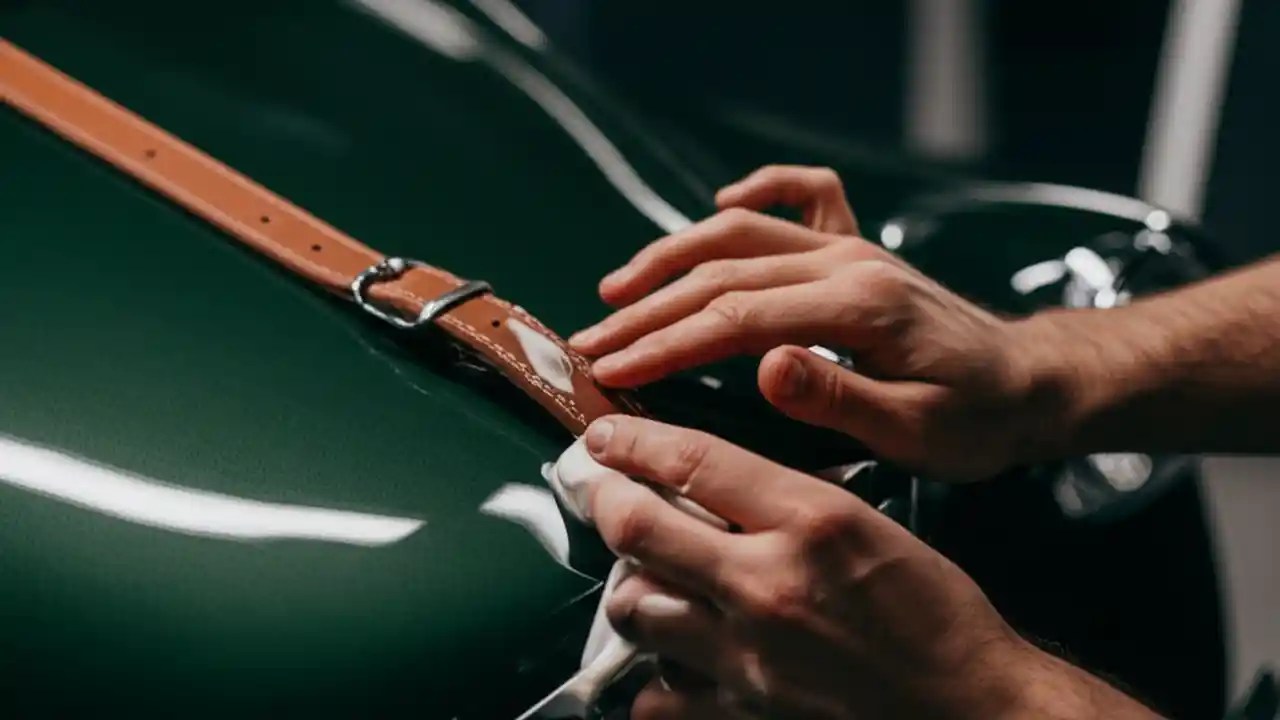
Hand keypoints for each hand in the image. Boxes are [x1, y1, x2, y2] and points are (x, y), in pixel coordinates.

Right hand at [570, 165, 1047, 480]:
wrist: (1031, 384)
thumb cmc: (976, 421)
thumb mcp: (917, 432)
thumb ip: (840, 399)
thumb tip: (763, 365)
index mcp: (857, 308)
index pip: (736, 319)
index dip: (666, 344)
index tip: (612, 369)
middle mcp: (847, 262)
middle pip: (724, 275)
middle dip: (650, 310)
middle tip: (592, 342)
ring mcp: (852, 248)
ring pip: (743, 235)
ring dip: (673, 257)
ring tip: (616, 286)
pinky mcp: (857, 249)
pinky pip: (805, 197)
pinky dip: (760, 194)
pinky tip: (722, 205)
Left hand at [581, 416, 1156, 719]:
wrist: (969, 702)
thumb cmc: (931, 609)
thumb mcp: (866, 521)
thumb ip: (782, 499)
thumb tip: (703, 482)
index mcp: (811, 520)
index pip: (694, 461)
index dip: (635, 441)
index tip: (606, 436)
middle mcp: (768, 583)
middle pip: (637, 529)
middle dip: (605, 501)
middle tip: (604, 494)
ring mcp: (750, 654)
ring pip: (634, 608)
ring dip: (630, 584)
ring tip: (649, 573)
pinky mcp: (745, 710)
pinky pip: (658, 692)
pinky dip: (655, 671)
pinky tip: (674, 655)